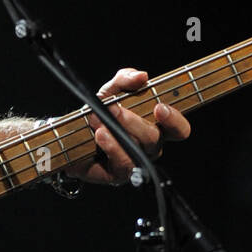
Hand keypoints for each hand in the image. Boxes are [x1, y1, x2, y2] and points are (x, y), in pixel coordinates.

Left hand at [71, 68, 191, 185]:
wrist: (73, 133)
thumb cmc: (101, 111)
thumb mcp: (111, 90)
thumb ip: (126, 79)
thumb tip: (141, 76)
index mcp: (157, 127)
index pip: (179, 129)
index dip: (174, 120)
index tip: (159, 107)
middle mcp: (149, 147)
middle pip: (153, 139)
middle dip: (131, 121)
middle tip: (112, 108)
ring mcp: (135, 162)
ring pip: (137, 152)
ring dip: (118, 133)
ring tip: (99, 121)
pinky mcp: (117, 175)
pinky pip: (121, 164)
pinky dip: (111, 148)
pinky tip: (100, 135)